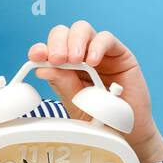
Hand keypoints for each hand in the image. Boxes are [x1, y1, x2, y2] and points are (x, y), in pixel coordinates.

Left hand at [29, 20, 162, 162]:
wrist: (126, 132)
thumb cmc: (100, 120)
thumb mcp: (75, 103)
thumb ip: (62, 84)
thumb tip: (42, 69)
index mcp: (64, 68)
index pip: (48, 50)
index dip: (40, 50)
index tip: (36, 56)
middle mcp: (80, 57)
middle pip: (63, 34)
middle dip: (57, 43)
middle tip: (57, 59)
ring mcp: (99, 53)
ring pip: (82, 29)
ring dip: (75, 41)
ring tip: (75, 60)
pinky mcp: (120, 54)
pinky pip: (106, 38)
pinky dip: (97, 45)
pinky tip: (93, 61)